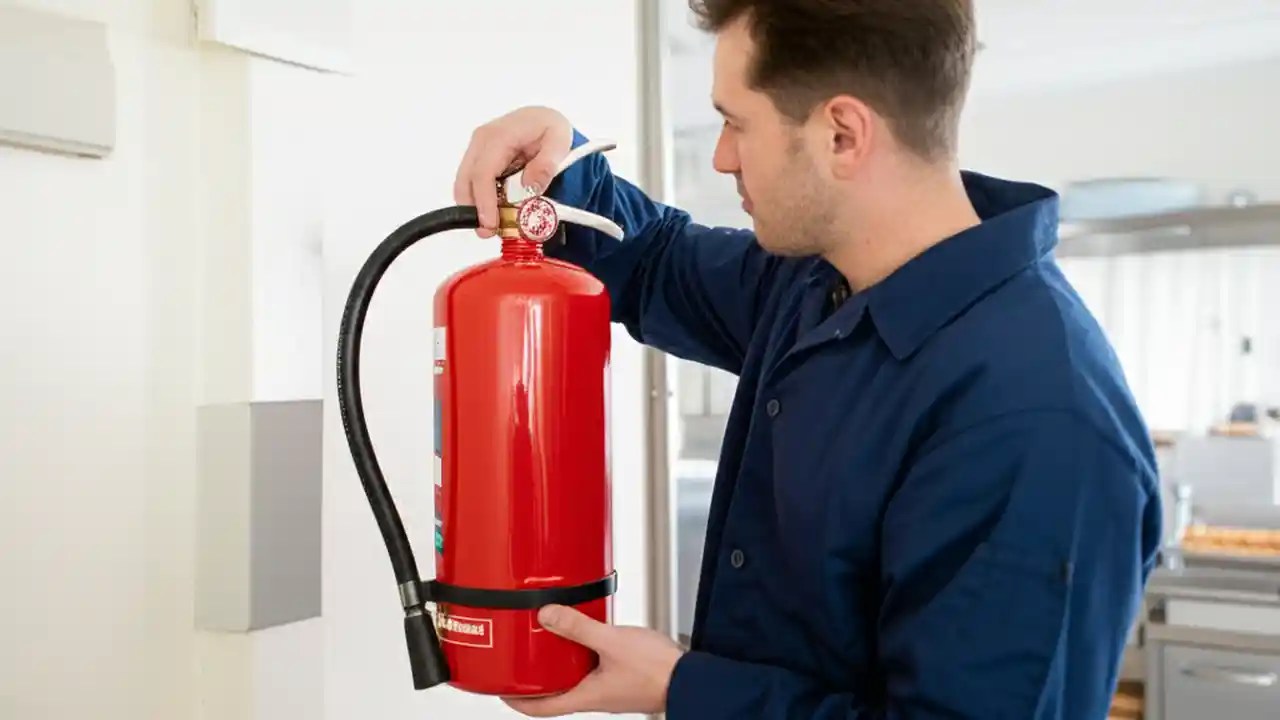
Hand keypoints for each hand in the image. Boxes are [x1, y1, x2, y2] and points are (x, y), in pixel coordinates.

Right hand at [453, 106, 573, 237]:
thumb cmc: (549, 129)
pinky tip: (496, 212)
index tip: (490, 223)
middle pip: (466, 181)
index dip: (484, 201)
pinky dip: (480, 201)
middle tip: (489, 232)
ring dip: (476, 208)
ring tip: (495, 225)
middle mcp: (481, 141)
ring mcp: (476, 151)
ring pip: (465, 185)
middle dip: (474, 210)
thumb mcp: (559, 141)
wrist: (543, 121)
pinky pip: (472, 185)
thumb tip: (529, 184)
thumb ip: (547, 163)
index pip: (483, 172)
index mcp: (498, 136)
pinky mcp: (476, 161)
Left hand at [503, 605, 685, 716]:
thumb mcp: (611, 642)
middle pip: (555, 693)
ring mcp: (609, 688)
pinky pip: (594, 668)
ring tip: (548, 640)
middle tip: (520, 659)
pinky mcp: (622, 677)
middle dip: (535, 677)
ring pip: (575, 679)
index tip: (499, 689)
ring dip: (559, 663)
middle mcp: (595, 696)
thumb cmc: (657, 671)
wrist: (690, 677)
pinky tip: (587, 633)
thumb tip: (547, 615)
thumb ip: (578, 627)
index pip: (540, 708)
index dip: (515, 701)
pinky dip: (582, 654)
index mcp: (586, 696)